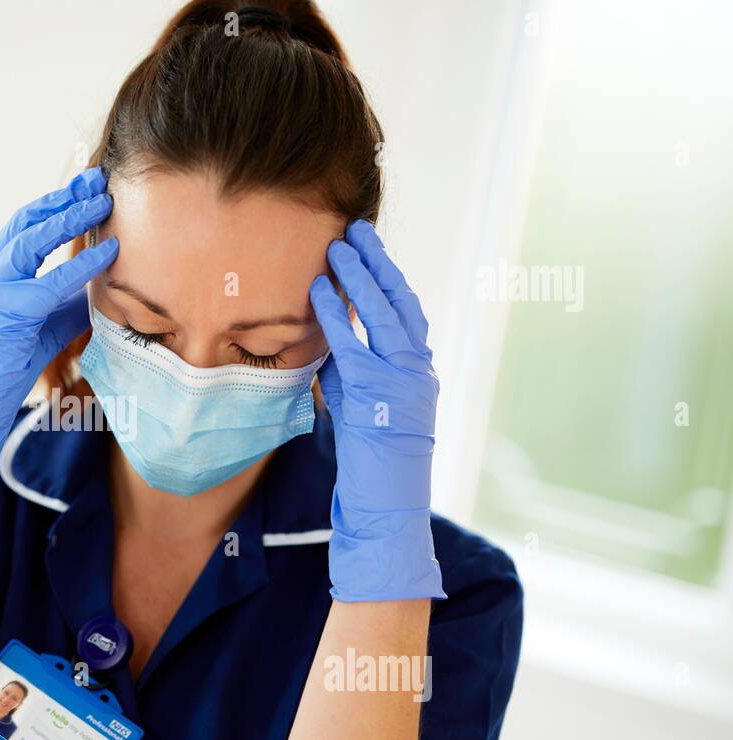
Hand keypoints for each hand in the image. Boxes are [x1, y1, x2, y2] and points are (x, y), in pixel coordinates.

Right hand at [0, 167, 118, 490]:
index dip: (53, 207)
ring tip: (102, 200)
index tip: (83, 190)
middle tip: (97, 179)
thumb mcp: (34, 338)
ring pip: (29, 240)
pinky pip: (48, 284)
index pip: (21, 232)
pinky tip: (109, 251)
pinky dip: (81, 264)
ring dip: (69, 216)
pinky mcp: (3, 318)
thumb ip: (61, 312)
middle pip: (24, 223)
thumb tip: (97, 295)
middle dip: (62, 198)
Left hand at [309, 219, 445, 601]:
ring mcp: (401, 381)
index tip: (369, 250)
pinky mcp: (377, 394)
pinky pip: (353, 343)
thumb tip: (332, 343)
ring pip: (384, 314)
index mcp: (418, 373)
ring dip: (360, 276)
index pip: (406, 314)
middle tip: (356, 230)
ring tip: (339, 246)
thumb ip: (353, 375)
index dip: (388, 278)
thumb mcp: (364, 410)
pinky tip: (321, 289)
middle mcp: (417, 370)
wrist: (388, 509)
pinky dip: (337, 313)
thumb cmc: (373, 468)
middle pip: (401, 302)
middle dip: (378, 263)